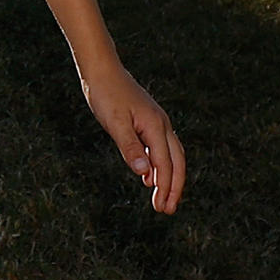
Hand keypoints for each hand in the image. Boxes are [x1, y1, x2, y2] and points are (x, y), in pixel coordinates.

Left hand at [78, 61, 185, 216]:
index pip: (165, 163)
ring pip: (171, 155)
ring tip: (162, 199)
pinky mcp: (147, 121)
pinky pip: (159, 148)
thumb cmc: (106, 94)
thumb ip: (130, 147)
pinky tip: (149, 177)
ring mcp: (156, 122)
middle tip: (167, 210)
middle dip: (174, 187)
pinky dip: (158, 166)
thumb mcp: (115, 123)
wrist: (102, 70)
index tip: (162, 208)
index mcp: (155, 126)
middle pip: (176, 161)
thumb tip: (144, 173)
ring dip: (168, 178)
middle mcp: (161, 125)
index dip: (165, 187)